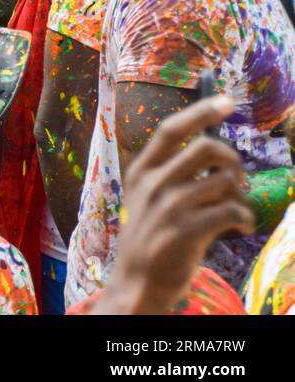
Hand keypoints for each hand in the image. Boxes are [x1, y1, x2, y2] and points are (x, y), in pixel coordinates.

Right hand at [96, 96, 252, 313]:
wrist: (137, 281)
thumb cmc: (151, 235)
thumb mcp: (147, 197)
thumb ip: (171, 172)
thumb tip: (212, 146)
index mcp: (141, 171)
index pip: (171, 130)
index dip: (201, 111)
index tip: (227, 101)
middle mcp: (153, 184)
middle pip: (205, 148)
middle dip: (232, 158)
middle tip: (236, 176)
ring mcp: (168, 207)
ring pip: (223, 181)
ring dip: (240, 194)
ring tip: (236, 209)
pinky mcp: (186, 230)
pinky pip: (231, 210)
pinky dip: (244, 217)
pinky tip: (240, 226)